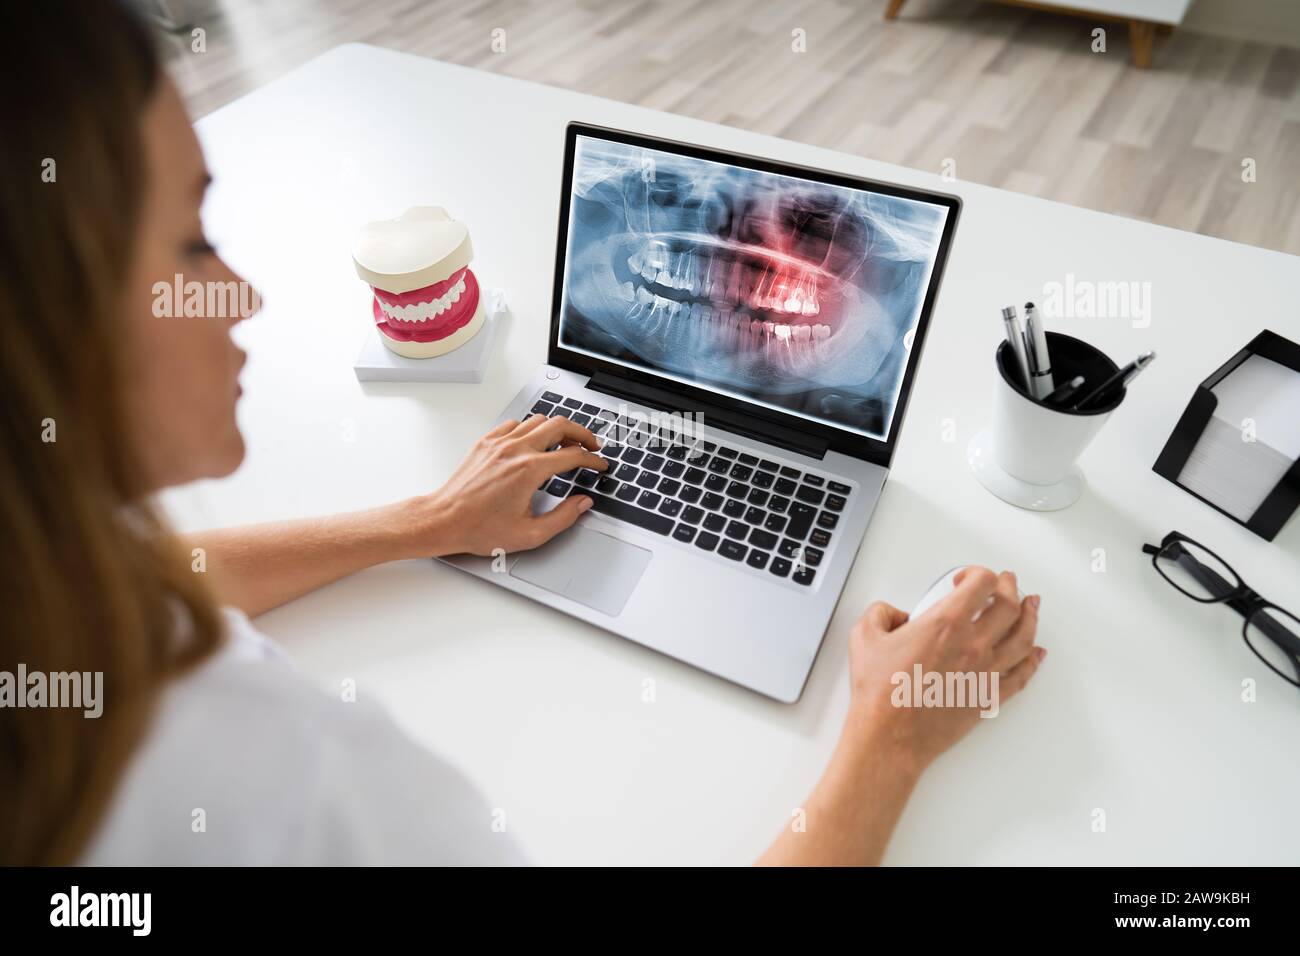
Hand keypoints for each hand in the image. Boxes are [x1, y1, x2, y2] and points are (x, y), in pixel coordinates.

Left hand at [410, 415, 607, 556]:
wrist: (444, 520)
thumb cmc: (479, 528)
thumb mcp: (530, 533)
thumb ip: (564, 517)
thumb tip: (582, 503)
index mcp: (530, 470)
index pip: (573, 455)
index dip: (593, 460)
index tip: (599, 464)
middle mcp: (516, 450)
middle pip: (560, 425)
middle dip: (582, 433)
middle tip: (591, 445)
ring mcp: (499, 443)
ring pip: (538, 420)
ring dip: (557, 428)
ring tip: (566, 442)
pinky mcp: (486, 442)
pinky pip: (515, 424)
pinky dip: (530, 428)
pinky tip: (533, 442)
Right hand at [844, 566, 1043, 773]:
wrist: (890, 735)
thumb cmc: (879, 692)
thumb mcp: (864, 636)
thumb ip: (882, 612)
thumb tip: (897, 614)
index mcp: (946, 623)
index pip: (982, 582)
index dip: (977, 572)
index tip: (966, 578)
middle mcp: (973, 644)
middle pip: (1009, 606)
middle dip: (1011, 588)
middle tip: (1008, 583)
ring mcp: (986, 672)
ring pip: (1024, 637)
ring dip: (1031, 617)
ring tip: (1032, 607)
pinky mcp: (989, 697)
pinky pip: (1022, 674)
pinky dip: (1033, 660)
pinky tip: (1036, 653)